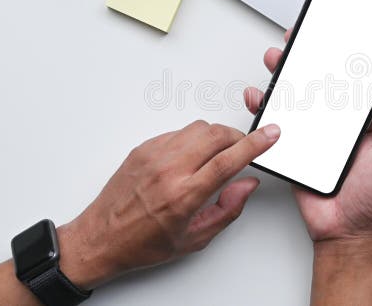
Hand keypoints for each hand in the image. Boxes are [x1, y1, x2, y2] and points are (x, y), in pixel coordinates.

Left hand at [57, 120, 280, 288]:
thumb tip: (247, 185)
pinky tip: (191, 157)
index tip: (270, 134)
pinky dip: (192, 140)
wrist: (101, 237)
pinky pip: (177, 133)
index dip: (255, 144)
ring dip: (215, 137)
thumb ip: (227, 209)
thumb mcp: (194, 238)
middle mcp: (168, 170)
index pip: (228, 159)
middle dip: (237, 137)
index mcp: (184, 195)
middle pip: (215, 135)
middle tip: (243, 149)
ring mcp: (153, 156)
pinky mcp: (143, 148)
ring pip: (197, 128)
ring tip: (216, 154)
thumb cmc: (142, 243)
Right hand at [243, 29, 371, 243]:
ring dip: (285, 75)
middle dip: (309, 58)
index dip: (349, 59)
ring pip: (300, 97)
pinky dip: (266, 107)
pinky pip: (279, 122)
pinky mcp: (297, 145)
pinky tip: (260, 96)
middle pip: (324, 82)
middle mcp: (342, 123)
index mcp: (368, 121)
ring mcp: (318, 133)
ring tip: (276, 60)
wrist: (345, 233)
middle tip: (299, 40)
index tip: (339, 39)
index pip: (359, 82)